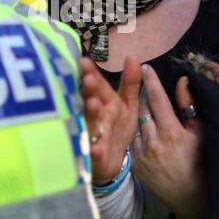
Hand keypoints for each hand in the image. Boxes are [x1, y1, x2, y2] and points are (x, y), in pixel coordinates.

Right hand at [81, 56, 141, 182]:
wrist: (113, 161)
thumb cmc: (118, 128)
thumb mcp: (127, 104)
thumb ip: (130, 82)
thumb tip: (133, 56)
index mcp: (104, 103)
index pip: (97, 85)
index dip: (91, 74)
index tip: (85, 62)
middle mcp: (96, 116)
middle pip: (91, 101)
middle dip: (89, 91)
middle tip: (88, 80)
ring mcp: (93, 135)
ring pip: (91, 124)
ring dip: (91, 115)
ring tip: (93, 104)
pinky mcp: (94, 156)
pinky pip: (93, 153)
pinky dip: (94, 150)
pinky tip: (95, 148)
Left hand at [131, 67, 205, 218]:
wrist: (191, 199)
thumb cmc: (202, 163)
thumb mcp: (200, 133)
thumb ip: (189, 106)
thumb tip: (182, 81)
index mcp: (172, 133)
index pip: (158, 100)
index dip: (151, 82)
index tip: (145, 67)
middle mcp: (153, 143)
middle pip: (143, 110)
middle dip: (145, 97)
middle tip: (147, 88)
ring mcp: (141, 155)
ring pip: (137, 125)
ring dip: (142, 117)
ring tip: (151, 115)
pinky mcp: (135, 165)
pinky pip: (133, 141)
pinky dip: (139, 135)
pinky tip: (149, 136)